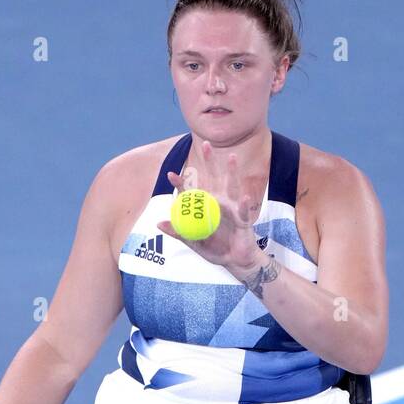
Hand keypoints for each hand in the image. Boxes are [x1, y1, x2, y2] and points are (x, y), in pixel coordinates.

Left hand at [155, 140, 264, 272]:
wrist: (234, 260)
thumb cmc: (214, 249)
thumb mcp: (192, 242)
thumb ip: (178, 233)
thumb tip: (158, 224)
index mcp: (204, 206)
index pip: (191, 190)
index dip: (181, 182)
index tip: (170, 175)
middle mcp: (218, 202)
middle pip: (214, 177)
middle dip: (210, 161)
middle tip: (205, 143)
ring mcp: (232, 208)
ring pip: (232, 186)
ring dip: (232, 172)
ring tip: (232, 157)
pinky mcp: (243, 219)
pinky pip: (244, 211)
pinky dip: (245, 205)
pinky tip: (245, 198)